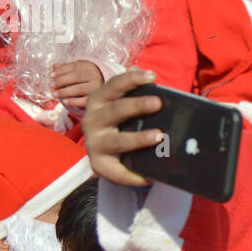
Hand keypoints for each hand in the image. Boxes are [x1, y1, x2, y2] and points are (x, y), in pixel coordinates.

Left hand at [53, 60, 105, 108]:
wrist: (107, 88)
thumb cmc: (88, 78)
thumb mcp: (80, 70)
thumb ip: (67, 68)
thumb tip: (54, 66)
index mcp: (90, 67)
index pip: (74, 66)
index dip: (61, 70)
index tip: (51, 75)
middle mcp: (95, 76)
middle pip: (76, 76)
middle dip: (61, 80)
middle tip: (50, 85)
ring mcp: (96, 87)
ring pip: (79, 88)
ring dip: (64, 91)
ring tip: (54, 94)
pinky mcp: (96, 98)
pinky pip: (84, 100)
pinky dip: (74, 101)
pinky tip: (65, 101)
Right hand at [82, 68, 162, 185]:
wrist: (103, 151)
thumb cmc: (119, 121)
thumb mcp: (121, 103)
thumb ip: (133, 89)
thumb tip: (146, 74)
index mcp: (99, 100)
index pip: (114, 85)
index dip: (131, 80)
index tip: (152, 76)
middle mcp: (93, 120)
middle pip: (116, 110)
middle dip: (137, 105)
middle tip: (158, 103)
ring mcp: (94, 143)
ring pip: (117, 141)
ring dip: (138, 139)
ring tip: (158, 137)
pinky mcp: (98, 164)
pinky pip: (117, 172)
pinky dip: (133, 175)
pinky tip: (150, 177)